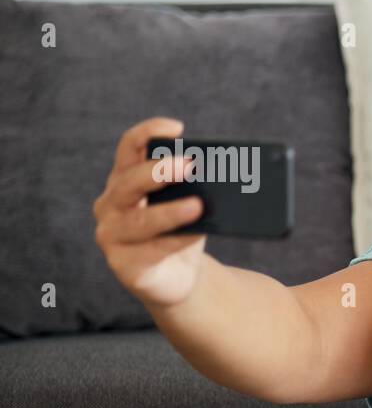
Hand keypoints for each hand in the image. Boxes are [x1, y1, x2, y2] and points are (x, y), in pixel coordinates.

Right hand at [93, 117, 207, 307]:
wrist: (180, 278)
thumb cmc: (183, 232)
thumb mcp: (190, 204)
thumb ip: (196, 188)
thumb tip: (224, 174)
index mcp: (124, 180)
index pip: (128, 148)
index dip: (148, 133)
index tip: (177, 128)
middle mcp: (111, 204)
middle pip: (129, 182)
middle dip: (159, 171)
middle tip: (189, 164)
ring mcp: (112, 235)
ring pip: (138, 220)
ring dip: (169, 211)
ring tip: (197, 205)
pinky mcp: (123, 265)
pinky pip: (151, 249)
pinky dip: (175, 240)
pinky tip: (194, 233)